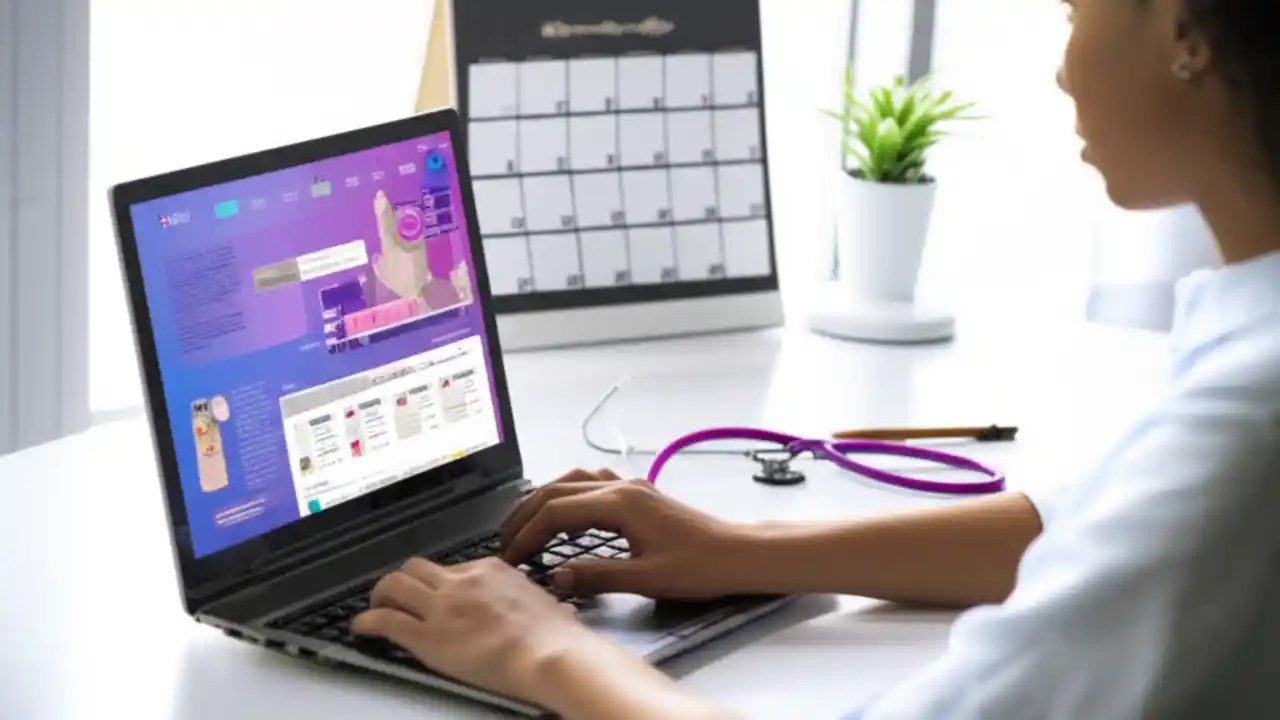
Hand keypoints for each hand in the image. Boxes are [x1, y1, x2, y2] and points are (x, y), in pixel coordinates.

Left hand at [351, 556, 603, 707]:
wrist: (549, 653)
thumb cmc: (556, 636)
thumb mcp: (549, 604)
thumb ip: (538, 604)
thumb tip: (557, 613)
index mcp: (491, 570)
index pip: (454, 568)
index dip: (441, 583)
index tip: (438, 594)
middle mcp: (462, 581)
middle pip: (417, 567)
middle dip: (404, 580)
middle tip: (398, 595)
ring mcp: (442, 606)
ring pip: (395, 585)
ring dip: (381, 595)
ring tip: (375, 606)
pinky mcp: (427, 636)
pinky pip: (386, 620)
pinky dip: (367, 621)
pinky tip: (360, 626)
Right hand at [502, 468, 748, 598]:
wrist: (738, 553)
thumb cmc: (700, 567)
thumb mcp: (647, 578)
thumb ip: (598, 576)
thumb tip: (556, 577)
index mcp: (620, 504)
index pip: (556, 512)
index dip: (528, 534)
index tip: (512, 558)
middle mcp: (622, 488)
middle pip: (557, 490)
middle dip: (526, 514)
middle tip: (506, 543)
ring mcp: (632, 488)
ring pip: (573, 482)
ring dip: (545, 500)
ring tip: (526, 527)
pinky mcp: (640, 495)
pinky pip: (592, 485)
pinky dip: (569, 496)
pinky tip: (566, 517)